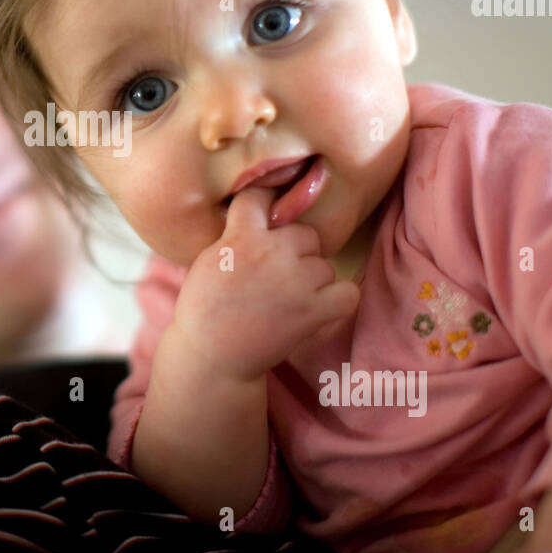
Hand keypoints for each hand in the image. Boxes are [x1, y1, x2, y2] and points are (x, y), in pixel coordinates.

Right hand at [170, 185, 359, 382]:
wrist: (210, 356)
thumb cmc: (204, 309)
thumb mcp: (209, 258)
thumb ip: (237, 234)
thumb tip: (261, 215)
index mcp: (241, 237)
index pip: (261, 196)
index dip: (268, 202)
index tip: (272, 211)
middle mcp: (272, 252)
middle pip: (306, 234)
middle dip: (296, 251)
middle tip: (278, 275)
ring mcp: (296, 281)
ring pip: (324, 266)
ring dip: (313, 280)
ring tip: (289, 300)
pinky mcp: (313, 311)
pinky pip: (347, 293)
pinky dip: (338, 301)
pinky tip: (320, 307)